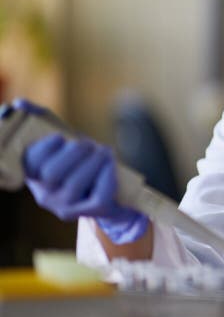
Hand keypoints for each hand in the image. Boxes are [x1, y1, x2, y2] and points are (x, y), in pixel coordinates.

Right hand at [17, 98, 148, 243]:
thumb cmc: (79, 158)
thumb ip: (40, 119)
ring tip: (104, 151)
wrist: (108, 186)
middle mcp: (45, 195)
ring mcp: (66, 207)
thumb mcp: (62, 137)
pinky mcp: (90, 212)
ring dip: (94, 162)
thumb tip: (19, 103)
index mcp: (34, 176)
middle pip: (52, 174)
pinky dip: (108, 177)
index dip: (44, 148)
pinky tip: (111, 165)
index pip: (30, 164)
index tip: (60, 138)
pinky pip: (99, 197)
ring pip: (75, 185)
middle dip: (75, 153)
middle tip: (90, 144)